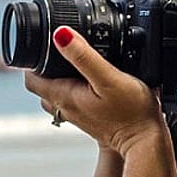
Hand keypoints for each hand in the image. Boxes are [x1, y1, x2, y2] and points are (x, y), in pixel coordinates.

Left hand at [23, 20, 165, 155]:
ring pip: (55, 94)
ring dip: (57, 78)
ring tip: (70, 63)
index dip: (31, 61)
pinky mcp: (89, 118)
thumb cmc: (131, 112)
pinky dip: (73, 88)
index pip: (31, 79)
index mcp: (63, 96)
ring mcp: (77, 115)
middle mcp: (66, 108)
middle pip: (40, 86)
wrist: (146, 141)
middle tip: (55, 50)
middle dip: (43, 67)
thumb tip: (60, 34)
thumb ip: (84, 56)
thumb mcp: (107, 77)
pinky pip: (71, 100)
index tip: (42, 45)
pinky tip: (89, 81)